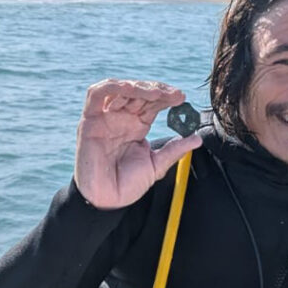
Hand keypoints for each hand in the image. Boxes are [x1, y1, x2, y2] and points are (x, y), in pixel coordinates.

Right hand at [74, 79, 202, 209]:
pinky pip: (96, 94)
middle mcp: (121, 118)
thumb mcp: (156, 165)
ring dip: (139, 87)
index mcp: (136, 127)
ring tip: (155, 93)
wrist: (107, 201)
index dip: (166, 97)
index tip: (182, 97)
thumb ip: (174, 150)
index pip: (152, 104)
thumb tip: (198, 138)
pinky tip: (130, 89)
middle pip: (139, 93)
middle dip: (157, 91)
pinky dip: (113, 87)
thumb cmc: (127, 186)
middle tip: (173, 95)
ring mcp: (105, 118)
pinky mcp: (89, 120)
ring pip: (120, 90)